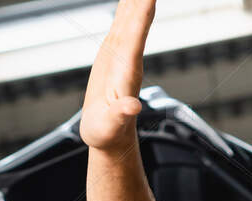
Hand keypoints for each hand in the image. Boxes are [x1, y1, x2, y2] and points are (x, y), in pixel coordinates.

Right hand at [80, 0, 154, 150]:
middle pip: (140, 11)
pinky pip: (123, 16)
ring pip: (133, 9)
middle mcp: (129, 53)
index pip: (138, 30)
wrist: (110, 137)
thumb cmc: (107, 135)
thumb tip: (133, 107)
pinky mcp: (116, 49)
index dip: (144, 7)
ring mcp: (124, 49)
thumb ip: (122, 116)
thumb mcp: (110, 128)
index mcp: (127, 68)